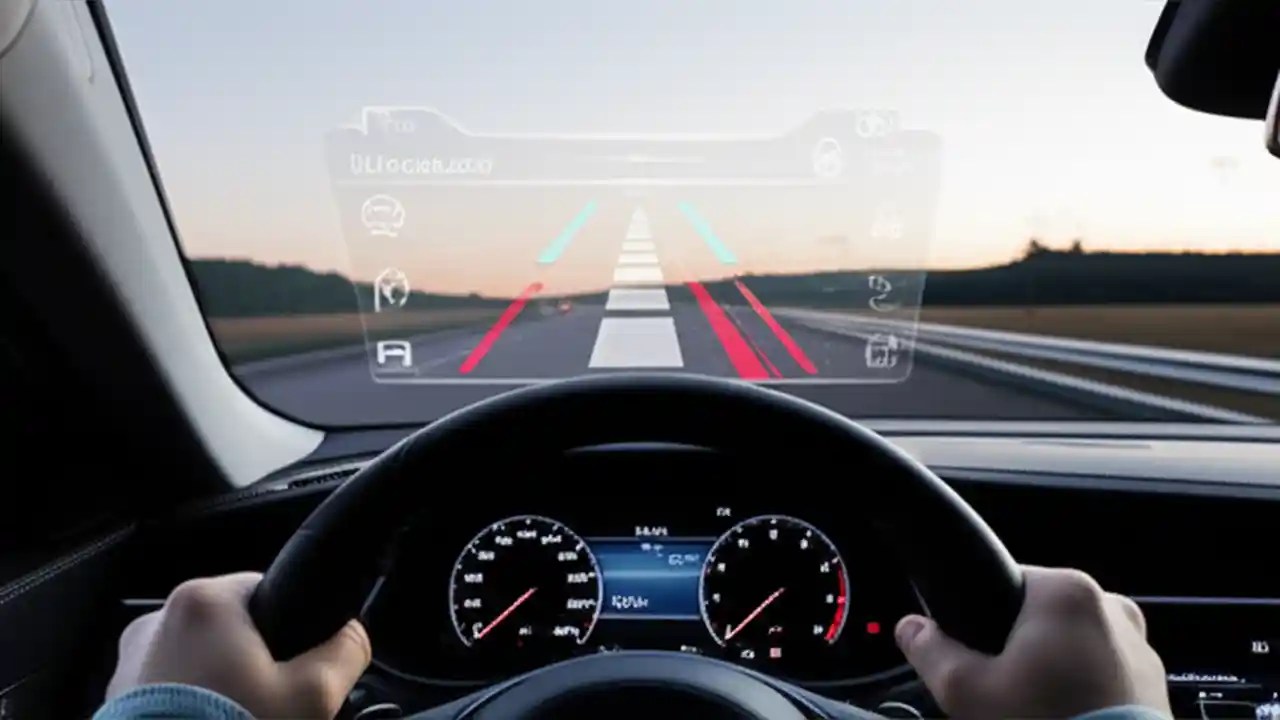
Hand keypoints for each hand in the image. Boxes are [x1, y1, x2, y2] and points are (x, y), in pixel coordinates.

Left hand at [107, 572, 371, 718]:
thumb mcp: (314, 695)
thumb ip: (346, 650)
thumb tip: (351, 635)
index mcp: (203, 599)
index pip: (267, 589)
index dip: (292, 630)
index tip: (297, 672)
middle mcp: (156, 619)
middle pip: (234, 630)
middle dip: (257, 665)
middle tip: (273, 708)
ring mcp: (128, 662)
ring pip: (202, 663)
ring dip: (223, 688)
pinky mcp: (113, 701)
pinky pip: (170, 692)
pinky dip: (191, 710)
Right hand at [895, 566, 1170, 718]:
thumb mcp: (967, 691)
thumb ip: (930, 650)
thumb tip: (911, 628)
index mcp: (1067, 590)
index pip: (1006, 582)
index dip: (982, 620)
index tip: (977, 658)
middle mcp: (1112, 606)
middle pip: (1040, 618)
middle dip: (1019, 650)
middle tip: (1004, 693)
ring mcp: (1141, 647)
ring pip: (1073, 648)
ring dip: (1053, 672)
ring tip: (1037, 711)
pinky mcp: (1157, 685)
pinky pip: (1104, 676)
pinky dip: (1084, 693)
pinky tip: (1067, 719)